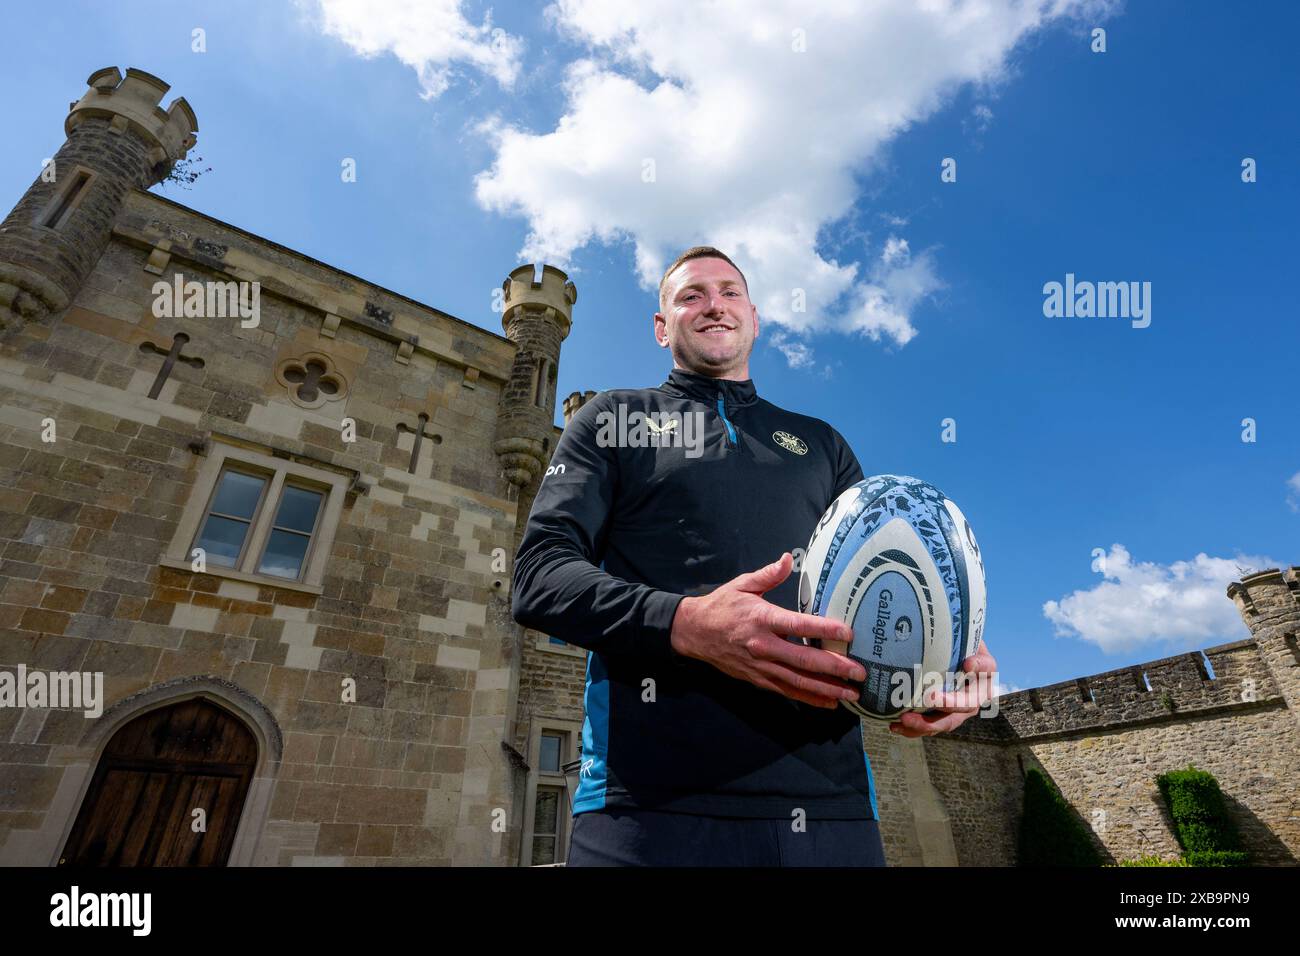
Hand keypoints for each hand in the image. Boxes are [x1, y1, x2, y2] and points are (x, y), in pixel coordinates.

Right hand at [670, 552, 865, 708]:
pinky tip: (829, 702)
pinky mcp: (758, 679)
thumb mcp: (742, 585)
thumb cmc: (721, 606)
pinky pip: (787, 691)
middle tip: (860, 672)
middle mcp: (763, 646)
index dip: (825, 629)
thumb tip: (788, 558)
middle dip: (834, 667)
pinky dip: (809, 698)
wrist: (693, 633)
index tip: (848, 633)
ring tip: (851, 692)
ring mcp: (761, 666)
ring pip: (798, 681)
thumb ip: (768, 574)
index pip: (799, 625)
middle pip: (804, 659)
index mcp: (763, 618)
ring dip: (827, 689)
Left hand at [889, 638, 996, 736]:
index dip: (979, 667)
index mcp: (984, 674)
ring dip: (924, 724)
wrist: (947, 661)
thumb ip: (964, 644)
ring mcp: (958, 711)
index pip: (986, 669)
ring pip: (945, 722)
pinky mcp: (940, 718)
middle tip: (929, 698)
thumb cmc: (954, 648)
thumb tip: (967, 662)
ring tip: (903, 719)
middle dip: (946, 704)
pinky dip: (912, 729)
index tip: (966, 664)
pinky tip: (895, 726)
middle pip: (965, 706)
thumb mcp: (962, 640)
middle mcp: (974, 697)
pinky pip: (929, 727)